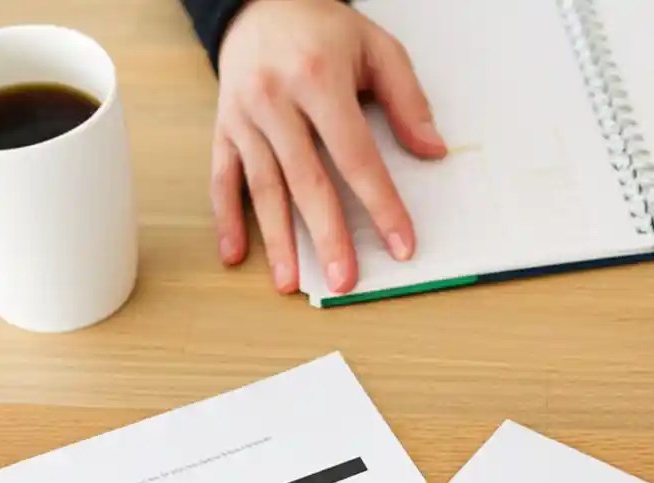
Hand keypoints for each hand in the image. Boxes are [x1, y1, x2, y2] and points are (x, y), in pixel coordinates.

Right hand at [211, 0, 446, 293]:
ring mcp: (244, 117)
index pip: (356, 155)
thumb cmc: (323, 29)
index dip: (381, 203)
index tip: (401, 243)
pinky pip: (222, 178)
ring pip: (262, 188)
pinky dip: (226, 219)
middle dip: (327, 236)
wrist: (260, 1)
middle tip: (343, 281)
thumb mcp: (377, 49)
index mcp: (318, 79)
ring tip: (291, 283)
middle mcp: (275, 100)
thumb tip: (432, 151)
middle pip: (306, 180)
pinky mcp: (222, 127)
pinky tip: (234, 255)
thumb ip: (407, 100)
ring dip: (277, 240)